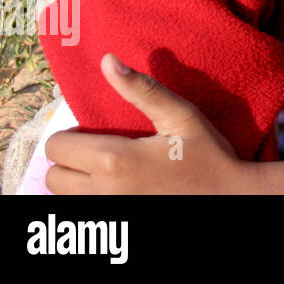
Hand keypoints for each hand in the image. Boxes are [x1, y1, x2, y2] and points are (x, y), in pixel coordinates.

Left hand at [45, 54, 252, 193]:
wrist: (229, 197)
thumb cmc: (207, 155)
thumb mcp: (180, 116)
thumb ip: (141, 89)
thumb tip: (108, 60)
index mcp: (113, 161)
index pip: (57, 148)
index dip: (72, 136)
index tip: (96, 133)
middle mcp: (103, 192)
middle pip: (53, 177)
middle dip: (70, 160)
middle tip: (100, 151)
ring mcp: (108, 212)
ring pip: (63, 198)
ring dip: (76, 182)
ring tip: (106, 171)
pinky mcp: (116, 223)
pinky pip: (80, 211)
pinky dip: (89, 197)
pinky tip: (116, 188)